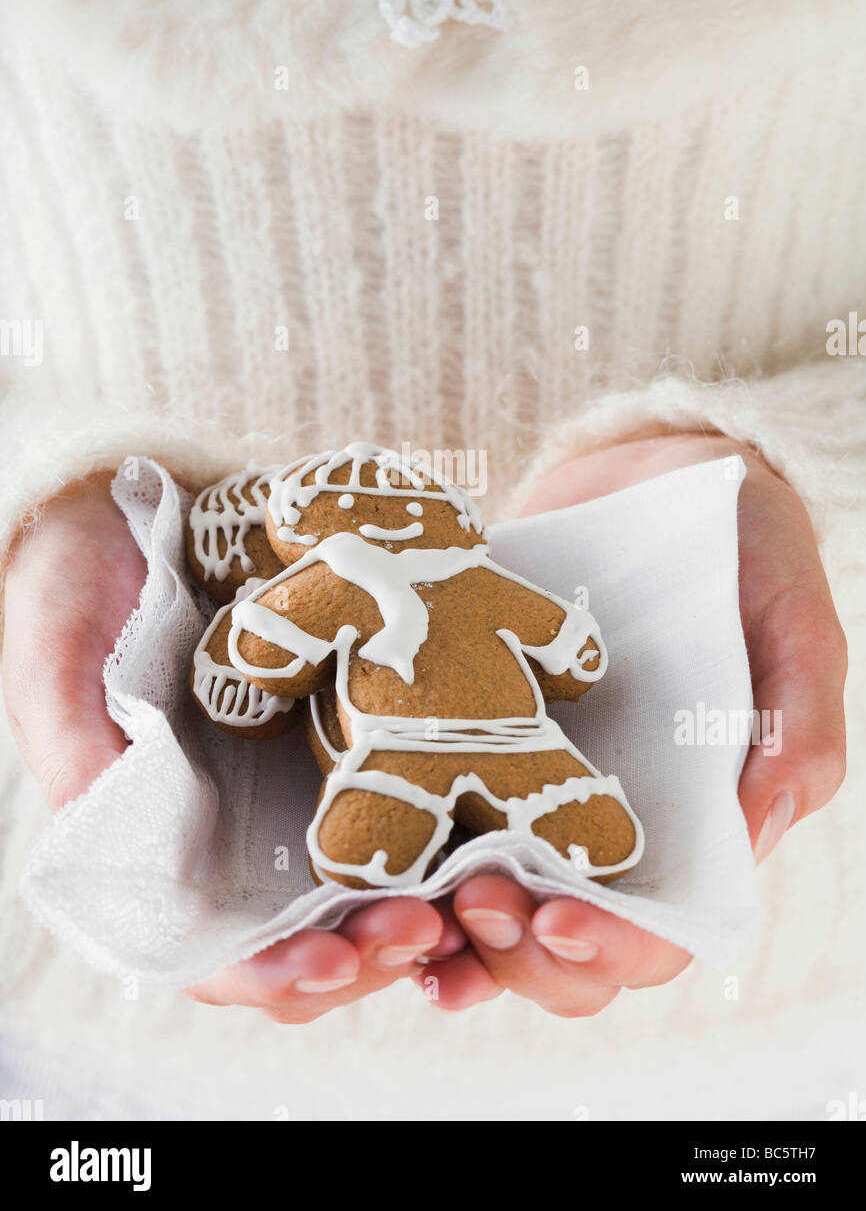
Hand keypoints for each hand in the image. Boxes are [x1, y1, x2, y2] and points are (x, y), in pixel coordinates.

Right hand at [1, 475, 465, 1022]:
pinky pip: (417, 793)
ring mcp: (305, 790)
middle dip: (372, 948)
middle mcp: (245, 838)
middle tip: (425, 927)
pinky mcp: (359, 733)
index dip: (277, 971)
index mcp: (168, 850)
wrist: (122, 515)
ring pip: (377, 886)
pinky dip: (456, 822)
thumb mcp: (57, 668)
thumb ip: (77, 749)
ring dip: (428, 903)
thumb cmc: (74, 599)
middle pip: (319, 938)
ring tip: (477, 887)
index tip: (330, 959)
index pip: (225, 955)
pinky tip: (499, 816)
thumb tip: (100, 825)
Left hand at [414, 432, 846, 1015]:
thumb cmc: (746, 563)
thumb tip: (760, 830)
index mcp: (691, 831)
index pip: (655, 935)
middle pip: (562, 949)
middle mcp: (605, 833)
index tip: (562, 917)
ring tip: (413, 907)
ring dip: (450, 932)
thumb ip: (802, 729)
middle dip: (517, 948)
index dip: (609, 948)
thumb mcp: (795, 632)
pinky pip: (426, 835)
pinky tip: (371, 888)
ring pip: (488, 913)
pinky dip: (401, 879)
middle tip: (479, 897)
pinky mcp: (464, 747)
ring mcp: (528, 794)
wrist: (654, 481)